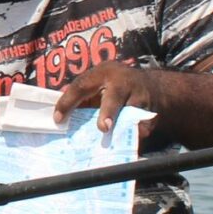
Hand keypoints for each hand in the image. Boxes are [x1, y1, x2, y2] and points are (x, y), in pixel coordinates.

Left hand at [50, 62, 170, 140]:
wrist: (154, 87)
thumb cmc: (116, 86)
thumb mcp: (100, 83)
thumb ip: (83, 96)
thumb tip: (59, 116)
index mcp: (103, 73)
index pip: (82, 86)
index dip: (68, 102)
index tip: (58, 119)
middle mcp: (123, 82)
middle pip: (114, 97)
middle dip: (108, 112)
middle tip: (102, 128)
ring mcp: (140, 96)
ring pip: (132, 112)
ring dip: (123, 126)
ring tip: (115, 137)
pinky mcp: (150, 111)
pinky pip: (142, 125)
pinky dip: (136, 134)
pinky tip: (130, 140)